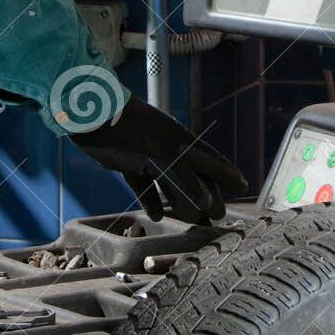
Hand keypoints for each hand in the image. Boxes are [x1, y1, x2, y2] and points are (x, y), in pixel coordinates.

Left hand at [69, 96, 246, 223]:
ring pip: (171, 183)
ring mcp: (148, 156)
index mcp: (180, 139)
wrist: (92, 114)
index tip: (243, 185)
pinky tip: (155, 215)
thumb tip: (204, 202)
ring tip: (193, 221)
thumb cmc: (129, 127)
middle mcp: (168, 147)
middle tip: (219, 215)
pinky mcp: (128, 163)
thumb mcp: (160, 152)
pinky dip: (150, 200)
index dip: (226, 173)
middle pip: (194, 175)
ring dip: (182, 202)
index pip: (210, 160)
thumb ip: (182, 178)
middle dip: (208, 195)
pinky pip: (144, 185)